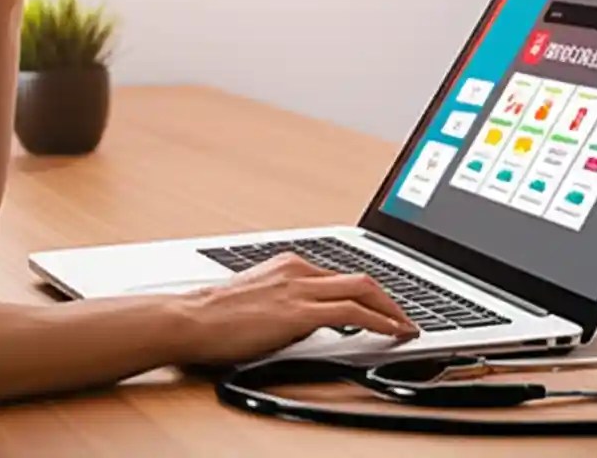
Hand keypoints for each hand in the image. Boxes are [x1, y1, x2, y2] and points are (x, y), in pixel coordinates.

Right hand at [175, 253, 418, 365]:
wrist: (190, 319)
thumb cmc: (213, 316)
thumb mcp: (258, 299)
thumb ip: (286, 303)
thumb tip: (307, 320)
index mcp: (288, 264)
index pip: (340, 276)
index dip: (368, 293)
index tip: (381, 306)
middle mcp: (298, 269)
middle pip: (360, 277)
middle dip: (389, 298)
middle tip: (405, 317)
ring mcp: (300, 288)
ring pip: (363, 289)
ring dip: (392, 309)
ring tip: (406, 327)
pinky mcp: (300, 311)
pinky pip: (353, 313)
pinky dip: (380, 322)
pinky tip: (391, 333)